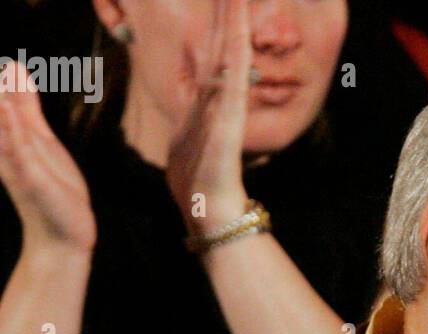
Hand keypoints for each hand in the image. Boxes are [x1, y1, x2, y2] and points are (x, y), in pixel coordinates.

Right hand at [0, 61, 94, 252]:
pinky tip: (10, 111)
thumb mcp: (39, 139)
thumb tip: (14, 69)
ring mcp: (18, 165)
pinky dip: (14, 131)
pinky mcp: (32, 180)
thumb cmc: (51, 188)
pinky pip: (20, 152)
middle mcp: (6, 150)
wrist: (63, 236)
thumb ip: (26, 107)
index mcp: (6, 137)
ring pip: (1, 130)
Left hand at [166, 0, 252, 233]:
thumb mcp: (182, 149)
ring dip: (234, 20)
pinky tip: (239, 20)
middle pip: (224, 47)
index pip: (211, 58)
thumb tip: (181, 127)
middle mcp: (221, 101)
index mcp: (206, 106)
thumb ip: (186, 130)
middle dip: (226, 15)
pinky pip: (236, 73)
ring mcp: (229, 105)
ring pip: (232, 52)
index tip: (219, 3)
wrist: (210, 212)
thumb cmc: (195, 190)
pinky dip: (238, 44)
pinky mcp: (232, 114)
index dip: (215, 31)